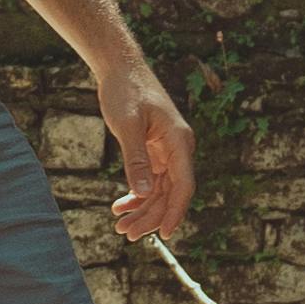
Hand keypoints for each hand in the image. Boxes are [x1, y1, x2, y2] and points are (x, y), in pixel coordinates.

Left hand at [94, 59, 196, 243]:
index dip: (176, 212)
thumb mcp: (127, 125)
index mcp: (179, 141)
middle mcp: (178, 148)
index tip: (166, 234)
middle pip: (170, 193)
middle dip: (151, 216)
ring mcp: (167, 151)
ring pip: (160, 190)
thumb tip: (144, 193)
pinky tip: (121, 206)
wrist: (121, 68)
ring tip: (120, 226)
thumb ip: (136, 159)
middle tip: (126, 233)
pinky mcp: (155, 150)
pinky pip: (151, 180)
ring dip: (142, 209)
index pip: (184, 185)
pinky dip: (137, 194)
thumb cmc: (125, 90)